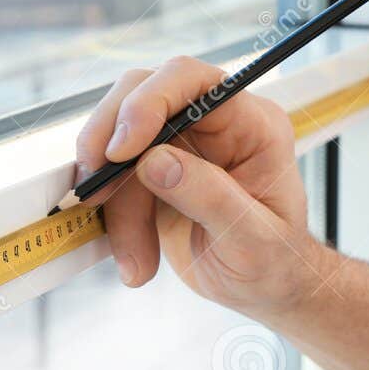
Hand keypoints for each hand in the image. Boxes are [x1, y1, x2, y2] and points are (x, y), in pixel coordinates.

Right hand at [73, 56, 323, 317]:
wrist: (264, 289)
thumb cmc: (274, 261)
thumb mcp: (252, 239)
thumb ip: (210, 197)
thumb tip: (154, 161)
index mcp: (252, 124)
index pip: (193, 81)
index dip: (149, 102)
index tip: (120, 150)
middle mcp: (214, 123)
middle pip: (140, 96)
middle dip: (108, 144)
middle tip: (94, 193)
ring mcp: (181, 144)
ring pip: (117, 146)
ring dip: (115, 207)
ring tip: (136, 264)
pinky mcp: (154, 170)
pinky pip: (114, 180)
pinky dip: (114, 221)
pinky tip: (135, 261)